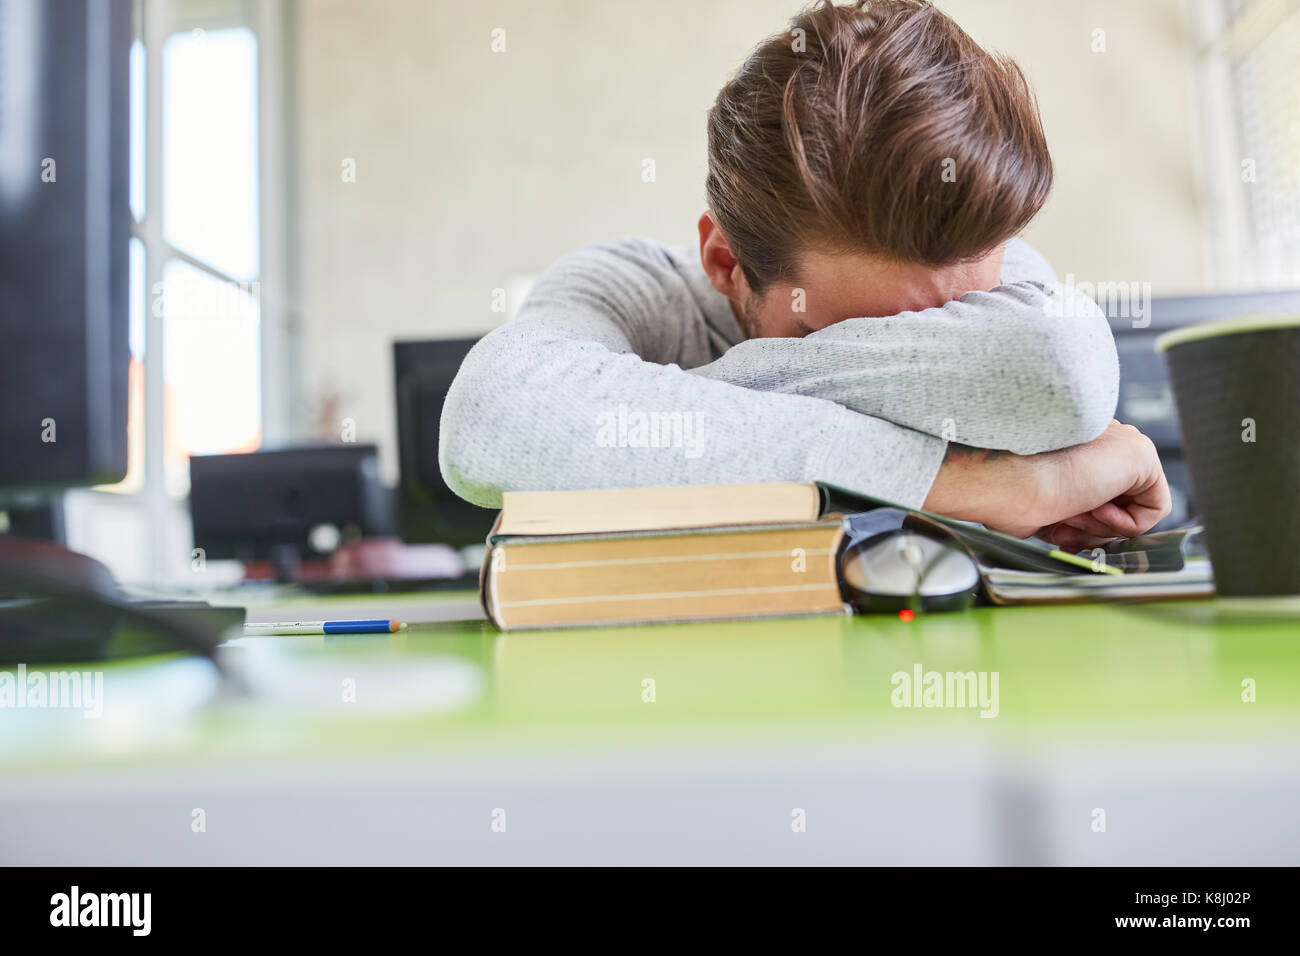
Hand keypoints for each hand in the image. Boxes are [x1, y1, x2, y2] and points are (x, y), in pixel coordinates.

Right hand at [924, 421, 1170, 550]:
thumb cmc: (1009, 494)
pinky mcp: (1141, 455)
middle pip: (1118, 503)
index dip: (1081, 523)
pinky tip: (1097, 509)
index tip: (1059, 530)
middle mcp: (1099, 440)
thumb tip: (1085, 535)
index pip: (1097, 493)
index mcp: (1072, 446)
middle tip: (1066, 524)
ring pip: (1134, 508)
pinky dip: (1126, 524)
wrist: (1008, 481)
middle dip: (1092, 526)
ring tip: (1074, 512)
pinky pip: (1155, 508)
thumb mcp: (1045, 507)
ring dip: (1102, 525)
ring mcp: (1121, 444)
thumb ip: (1071, 512)